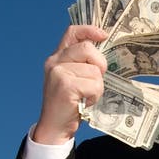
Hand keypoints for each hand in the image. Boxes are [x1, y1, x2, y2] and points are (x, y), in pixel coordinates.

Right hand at [33, 25, 108, 144]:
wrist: (54, 127)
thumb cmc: (68, 104)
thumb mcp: (72, 79)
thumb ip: (81, 64)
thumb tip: (102, 52)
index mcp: (56, 58)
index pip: (72, 32)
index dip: (90, 30)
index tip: (104, 35)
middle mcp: (54, 62)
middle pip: (88, 49)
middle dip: (100, 64)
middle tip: (96, 80)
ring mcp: (58, 73)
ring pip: (94, 70)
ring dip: (97, 87)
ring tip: (87, 96)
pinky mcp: (66, 86)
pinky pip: (94, 85)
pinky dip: (95, 95)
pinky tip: (85, 102)